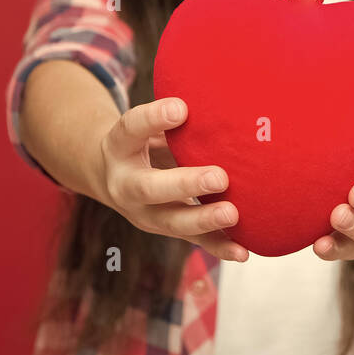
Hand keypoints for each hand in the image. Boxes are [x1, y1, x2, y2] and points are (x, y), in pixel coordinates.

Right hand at [96, 97, 248, 261]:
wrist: (111, 175)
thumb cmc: (144, 139)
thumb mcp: (148, 124)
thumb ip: (172, 119)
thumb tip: (221, 102)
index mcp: (119, 146)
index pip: (131, 128)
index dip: (153, 118)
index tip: (181, 108)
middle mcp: (126, 183)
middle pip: (150, 187)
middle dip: (185, 184)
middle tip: (220, 177)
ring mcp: (144, 212)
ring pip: (171, 221)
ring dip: (204, 220)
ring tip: (232, 214)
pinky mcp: (166, 228)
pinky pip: (193, 241)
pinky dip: (219, 247)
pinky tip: (242, 252)